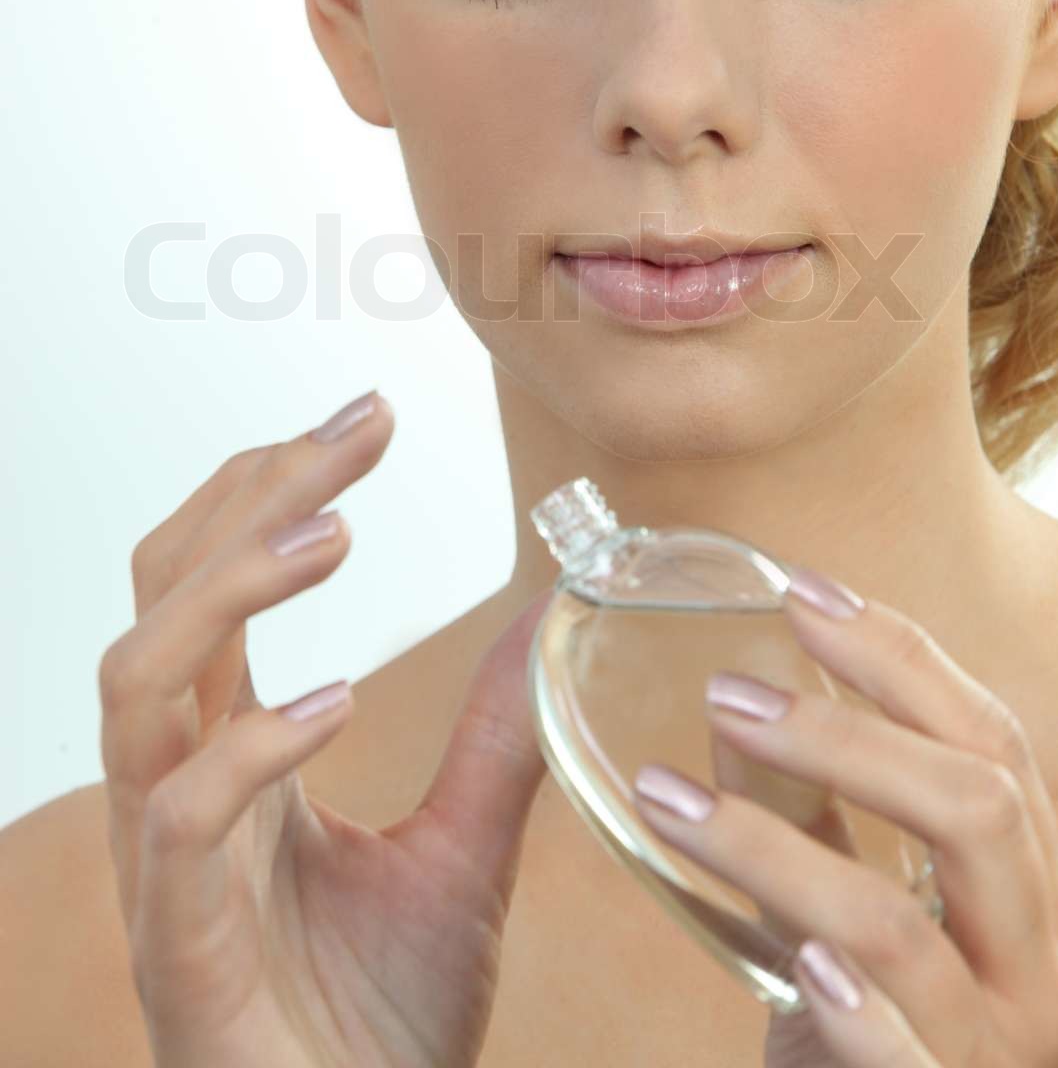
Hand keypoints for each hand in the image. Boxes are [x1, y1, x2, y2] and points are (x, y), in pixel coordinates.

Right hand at [99, 390, 554, 1067]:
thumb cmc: (381, 1026)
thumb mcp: (461, 851)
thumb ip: (496, 739)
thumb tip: (551, 620)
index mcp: (233, 756)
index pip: (214, 581)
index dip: (272, 487)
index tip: (366, 419)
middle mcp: (179, 789)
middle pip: (161, 594)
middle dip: (251, 495)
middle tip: (358, 429)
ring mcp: (167, 867)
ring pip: (137, 681)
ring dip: (230, 587)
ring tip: (337, 534)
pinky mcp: (182, 949)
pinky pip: (181, 818)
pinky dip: (251, 744)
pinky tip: (337, 704)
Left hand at [629, 565, 1057, 1065]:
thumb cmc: (863, 1022)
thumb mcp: (837, 903)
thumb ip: (806, 816)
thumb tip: (735, 705)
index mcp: (1024, 885)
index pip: (990, 739)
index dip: (901, 655)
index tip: (802, 590)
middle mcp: (1037, 959)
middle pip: (977, 807)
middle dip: (845, 735)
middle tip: (724, 692)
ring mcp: (997, 1047)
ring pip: (901, 927)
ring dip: (770, 851)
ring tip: (667, 801)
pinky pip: (912, 1062)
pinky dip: (859, 1011)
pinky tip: (803, 964)